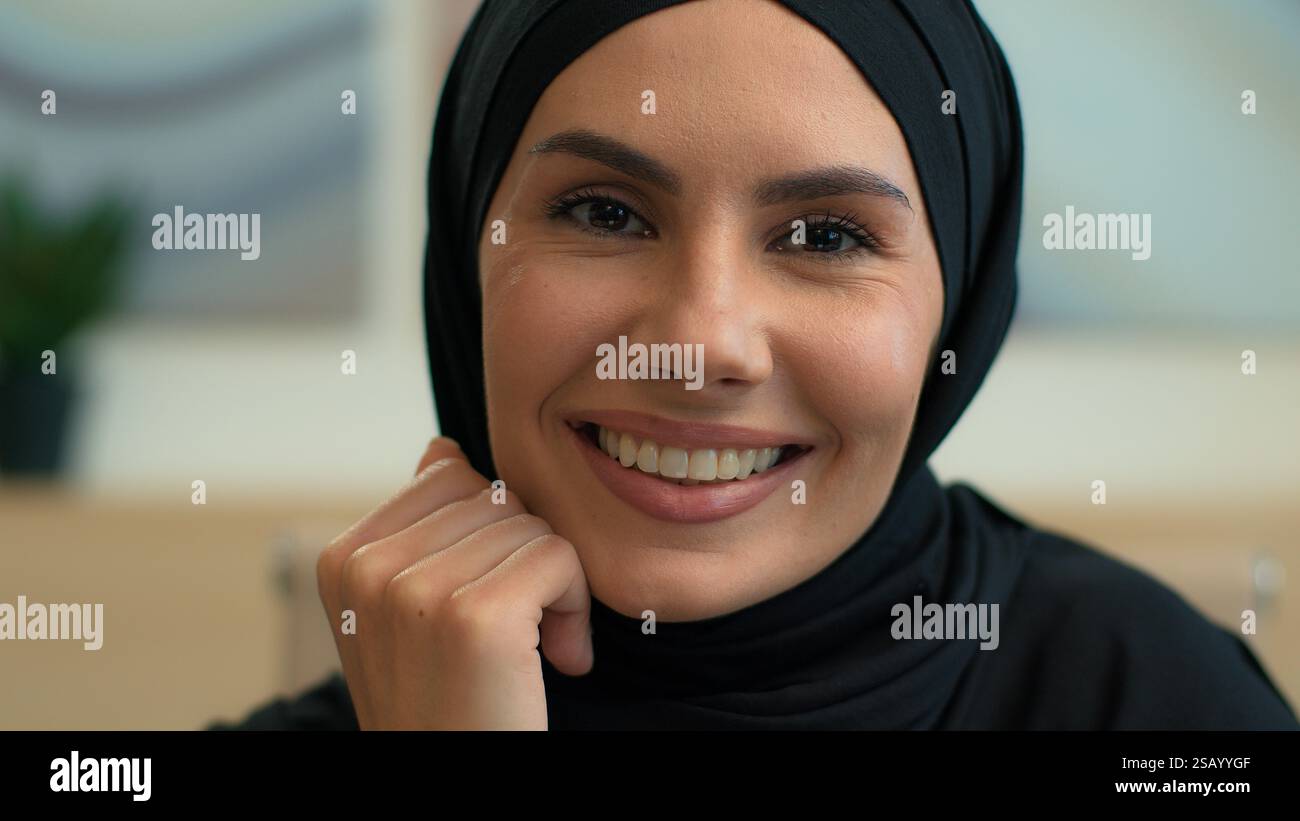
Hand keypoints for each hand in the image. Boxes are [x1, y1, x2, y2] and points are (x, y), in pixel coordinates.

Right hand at [316, 436, 592, 728]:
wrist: (451, 783)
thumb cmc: (449, 701)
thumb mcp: (410, 613)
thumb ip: (422, 528)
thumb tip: (441, 449)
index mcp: (342, 556)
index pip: (450, 475)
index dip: (488, 534)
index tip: (482, 603)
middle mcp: (364, 566)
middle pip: (494, 495)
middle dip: (522, 556)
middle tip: (514, 631)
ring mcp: (412, 588)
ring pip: (531, 523)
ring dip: (553, 587)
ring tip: (529, 649)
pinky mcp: (472, 615)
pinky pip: (558, 556)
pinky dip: (576, 607)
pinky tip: (557, 658)